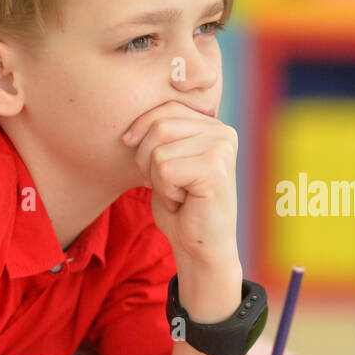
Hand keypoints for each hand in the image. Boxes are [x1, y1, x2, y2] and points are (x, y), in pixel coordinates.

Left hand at [121, 100, 238, 268]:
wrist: (200, 246)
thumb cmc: (181, 205)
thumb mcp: (167, 160)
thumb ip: (160, 133)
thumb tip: (130, 113)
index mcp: (213, 125)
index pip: (166, 108)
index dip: (141, 128)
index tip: (133, 148)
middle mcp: (223, 131)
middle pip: (159, 126)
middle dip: (147, 159)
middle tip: (164, 184)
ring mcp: (222, 148)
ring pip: (159, 149)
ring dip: (157, 179)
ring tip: (177, 193)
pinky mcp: (215, 169)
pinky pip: (165, 170)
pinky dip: (165, 192)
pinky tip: (184, 202)